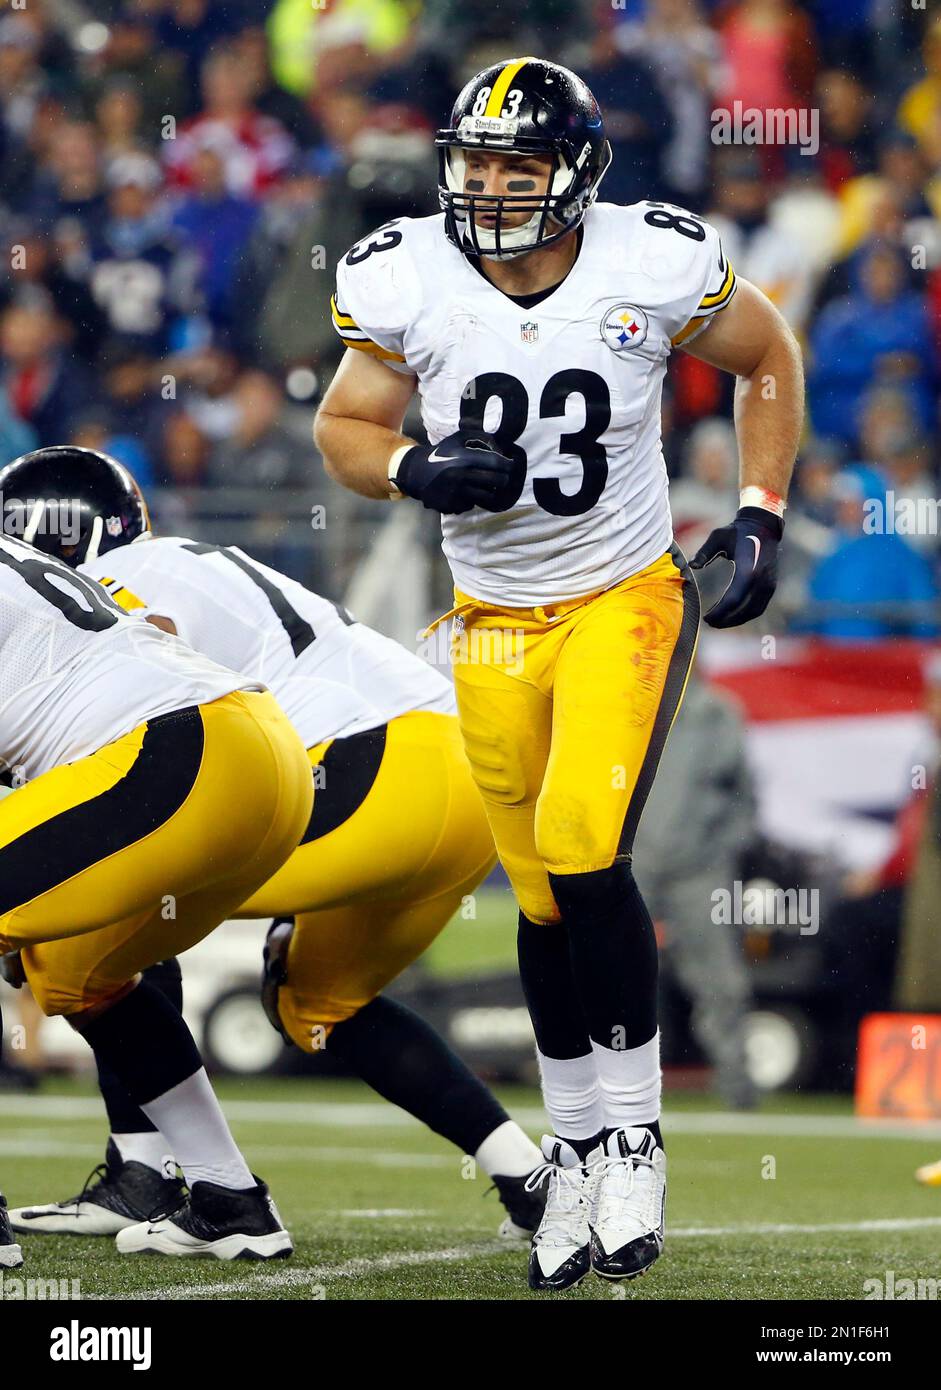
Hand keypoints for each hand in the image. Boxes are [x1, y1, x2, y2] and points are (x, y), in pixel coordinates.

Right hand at [395, 430, 519, 513]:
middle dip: (503, 479)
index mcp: (465, 459)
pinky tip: (465, 493)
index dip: (508, 464)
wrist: (416, 472)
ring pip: (487, 496)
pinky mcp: (452, 506)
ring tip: (483, 485)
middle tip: (501, 477)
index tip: (510, 465)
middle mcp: (463, 477)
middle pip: (497, 482)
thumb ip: (480, 439)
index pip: (496, 463)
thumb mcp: (458, 439)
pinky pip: (471, 505)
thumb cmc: (441, 453)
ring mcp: (457, 494)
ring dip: (489, 491)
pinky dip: (472, 500)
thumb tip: (500, 449)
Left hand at [690, 506, 782, 628]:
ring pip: (753, 611)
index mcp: (748, 570)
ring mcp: (769, 584)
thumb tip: (691, 566)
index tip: (705, 617)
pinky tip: (732, 615)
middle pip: (743, 610)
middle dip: (726, 620)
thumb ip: (704, 552)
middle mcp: (761, 580)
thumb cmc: (737, 531)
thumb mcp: (718, 537)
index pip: (733, 599)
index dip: (719, 612)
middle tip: (710, 623)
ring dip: (737, 620)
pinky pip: (759, 607)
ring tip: (719, 622)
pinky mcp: (771, 585)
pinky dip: (746, 615)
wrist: (763, 525)